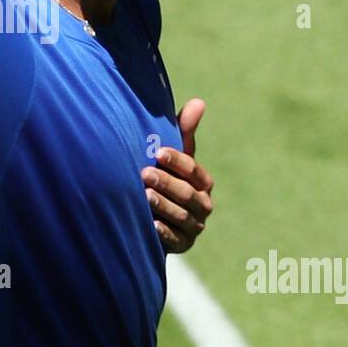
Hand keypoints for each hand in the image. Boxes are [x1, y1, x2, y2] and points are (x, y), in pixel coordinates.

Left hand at [141, 98, 213, 252]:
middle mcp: (203, 205)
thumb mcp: (170, 156)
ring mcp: (194, 227)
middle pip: (188, 194)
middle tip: (144, 174)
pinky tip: (149, 224)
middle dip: (166, 183)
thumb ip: (184, 131)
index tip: (158, 152)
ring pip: (181, 216)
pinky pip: (175, 240)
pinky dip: (163, 232)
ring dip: (164, 206)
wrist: (149, 217)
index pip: (194, 170)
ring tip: (144, 197)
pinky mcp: (182, 245)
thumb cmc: (162, 176)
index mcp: (203, 182)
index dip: (177, 161)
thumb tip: (198, 101)